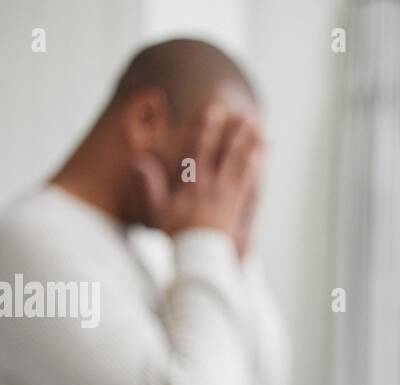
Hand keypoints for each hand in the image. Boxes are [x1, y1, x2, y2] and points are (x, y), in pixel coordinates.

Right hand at [130, 101, 263, 248]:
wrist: (200, 260)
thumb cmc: (176, 235)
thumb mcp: (156, 211)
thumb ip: (148, 186)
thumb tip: (137, 161)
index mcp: (192, 184)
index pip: (199, 149)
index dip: (206, 127)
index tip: (213, 108)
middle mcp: (213, 186)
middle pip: (227, 153)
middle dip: (236, 131)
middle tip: (245, 112)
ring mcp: (229, 197)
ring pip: (242, 164)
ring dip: (251, 144)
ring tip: (259, 126)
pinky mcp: (239, 208)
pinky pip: (250, 183)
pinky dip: (256, 167)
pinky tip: (262, 157)